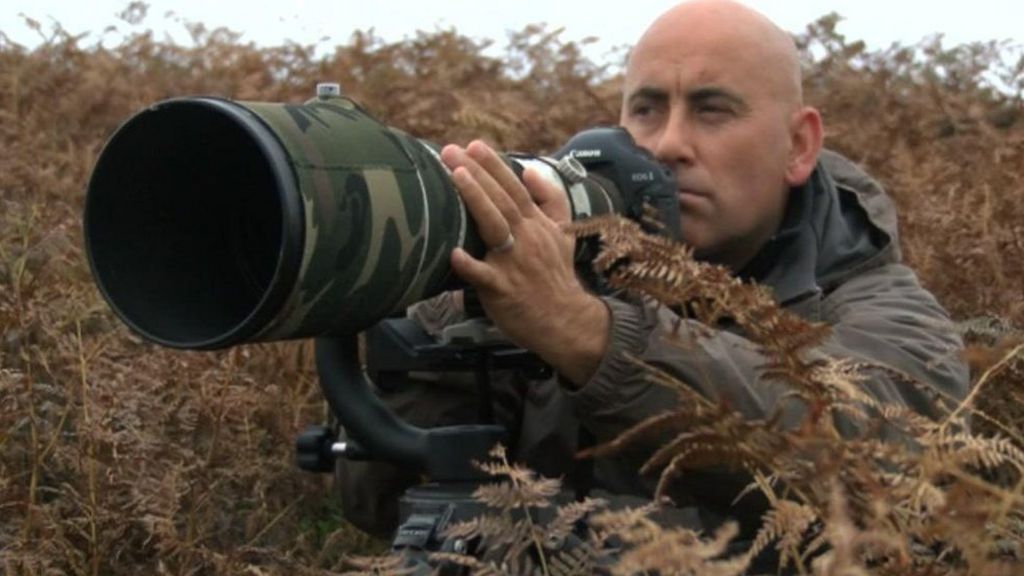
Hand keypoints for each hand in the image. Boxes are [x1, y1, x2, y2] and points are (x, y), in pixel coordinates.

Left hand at [439, 140, 608, 386]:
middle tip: (451, 150)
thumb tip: (530, 171)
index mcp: (537, 224)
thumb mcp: (563, 232)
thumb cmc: (556, 275)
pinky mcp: (502, 289)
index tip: (474, 144)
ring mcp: (514, 263)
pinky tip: (452, 253)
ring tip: (456, 177)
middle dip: (477, 172)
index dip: (494, 165)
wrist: (565, 319)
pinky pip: (484, 275)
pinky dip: (469, 265)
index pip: (514, 187)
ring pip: (494, 225)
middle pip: (501, 199)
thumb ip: (550, 200)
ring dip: (476, 200)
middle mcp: (526, 238)